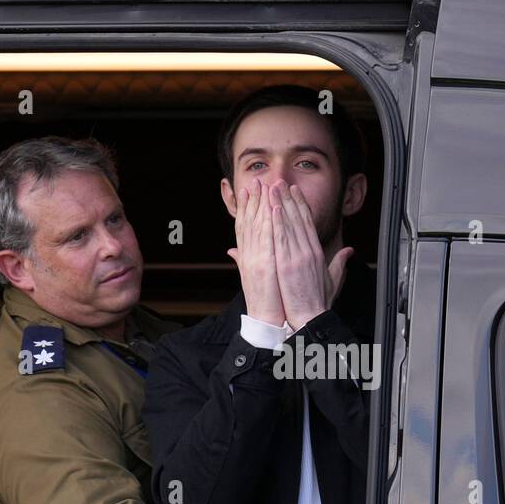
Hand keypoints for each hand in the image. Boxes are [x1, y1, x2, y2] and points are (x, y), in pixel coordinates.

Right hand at [228, 179, 284, 325]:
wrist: (267, 323)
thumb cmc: (266, 304)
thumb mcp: (255, 279)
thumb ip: (245, 261)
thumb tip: (232, 251)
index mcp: (248, 258)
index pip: (245, 228)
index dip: (247, 208)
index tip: (250, 191)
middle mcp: (248, 257)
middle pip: (249, 223)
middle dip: (253, 200)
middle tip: (256, 180)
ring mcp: (255, 261)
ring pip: (257, 226)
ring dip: (261, 204)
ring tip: (264, 186)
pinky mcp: (264, 266)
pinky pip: (267, 239)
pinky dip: (269, 222)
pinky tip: (272, 207)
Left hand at [270, 183, 351, 330]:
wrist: (311, 319)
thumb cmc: (319, 303)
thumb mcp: (332, 279)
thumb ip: (340, 263)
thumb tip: (349, 251)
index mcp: (317, 253)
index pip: (307, 223)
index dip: (300, 204)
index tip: (294, 191)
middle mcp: (308, 251)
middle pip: (297, 219)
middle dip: (289, 198)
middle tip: (280, 181)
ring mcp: (298, 257)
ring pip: (288, 225)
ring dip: (280, 204)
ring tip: (272, 188)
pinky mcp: (289, 265)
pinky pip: (282, 239)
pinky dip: (278, 223)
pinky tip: (273, 209)